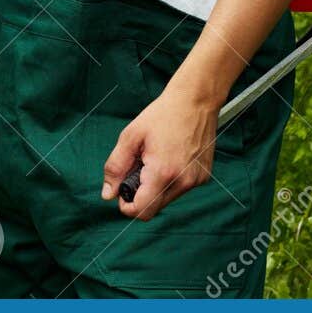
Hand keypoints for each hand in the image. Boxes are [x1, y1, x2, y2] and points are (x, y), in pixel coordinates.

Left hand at [100, 87, 219, 219]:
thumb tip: (107, 194)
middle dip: (140, 195)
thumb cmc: (162, 115)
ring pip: (167, 199)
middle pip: (154, 208)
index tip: (122, 191)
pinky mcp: (204, 177)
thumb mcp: (130, 136)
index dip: (127, 206)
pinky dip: (170, 180)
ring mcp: (196, 181)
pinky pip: (180, 188)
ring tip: (155, 159)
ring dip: (155, 187)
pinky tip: (170, 158)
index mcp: (163, 172)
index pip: (143, 211)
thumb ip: (116, 166)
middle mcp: (183, 182)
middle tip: (138, 167)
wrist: (195, 101)